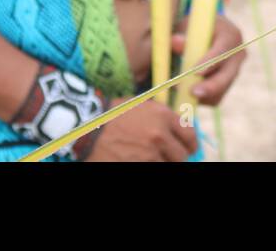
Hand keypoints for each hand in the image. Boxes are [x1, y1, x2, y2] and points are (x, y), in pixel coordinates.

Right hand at [81, 97, 197, 160]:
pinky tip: (137, 160)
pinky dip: (149, 165)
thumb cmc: (110, 114)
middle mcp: (160, 135)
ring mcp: (150, 154)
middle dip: (176, 157)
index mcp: (162, 116)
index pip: (189, 135)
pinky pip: (154, 168)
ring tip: (147, 156)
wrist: (85, 128)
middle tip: (168, 157)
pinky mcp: (141, 167)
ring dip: (161, 162)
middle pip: (182, 156)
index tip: (187, 148)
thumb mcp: (139, 107)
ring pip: (168, 165)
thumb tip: (175, 133)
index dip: (190, 144)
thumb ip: (159, 117)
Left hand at [171, 14, 245, 105]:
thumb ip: (182, 35)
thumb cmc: (195, 28)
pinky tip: (184, 96)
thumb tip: (175, 41)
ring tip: (180, 94)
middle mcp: (238, 55)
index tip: (195, 72)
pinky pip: (216, 97)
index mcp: (231, 36)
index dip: (209, 63)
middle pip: (227, 75)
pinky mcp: (228, 85)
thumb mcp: (188, 26)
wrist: (206, 34)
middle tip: (192, 93)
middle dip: (210, 86)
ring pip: (221, 90)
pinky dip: (201, 99)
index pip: (221, 52)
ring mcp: (235, 71)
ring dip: (202, 95)